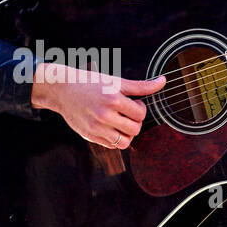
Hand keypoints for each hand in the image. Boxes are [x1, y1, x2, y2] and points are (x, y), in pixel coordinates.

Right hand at [31, 63, 165, 148]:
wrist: (63, 89)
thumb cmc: (91, 83)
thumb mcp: (116, 81)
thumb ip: (141, 86)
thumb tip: (163, 81)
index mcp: (113, 99)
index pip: (140, 114)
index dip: (140, 108)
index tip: (132, 103)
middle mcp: (104, 115)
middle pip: (135, 129)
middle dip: (135, 121)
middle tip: (127, 112)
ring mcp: (96, 128)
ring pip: (125, 142)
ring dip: (127, 133)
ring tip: (121, 121)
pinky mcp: (89, 136)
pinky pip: (112, 145)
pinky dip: (116, 138)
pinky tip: (110, 126)